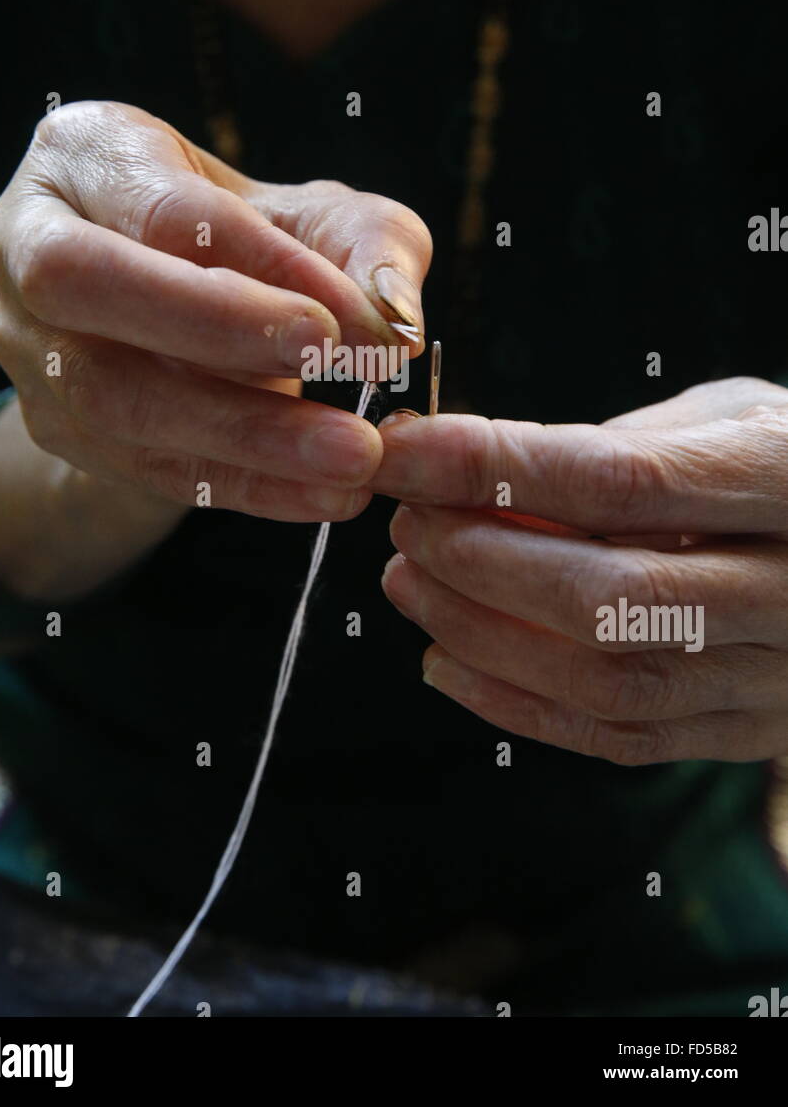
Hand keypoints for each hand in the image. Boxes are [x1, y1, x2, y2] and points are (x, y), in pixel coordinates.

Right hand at [0, 101, 430, 522]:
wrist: (184, 312)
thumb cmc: (253, 242)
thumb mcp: (322, 217)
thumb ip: (368, 247)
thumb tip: (394, 319)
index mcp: (86, 153)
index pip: (163, 208)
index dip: (258, 262)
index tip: (347, 313)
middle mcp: (27, 239)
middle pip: (83, 282)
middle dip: (211, 326)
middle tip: (328, 358)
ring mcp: (25, 341)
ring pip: (107, 394)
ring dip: (238, 433)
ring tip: (349, 457)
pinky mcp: (51, 423)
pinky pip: (138, 466)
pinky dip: (240, 487)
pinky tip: (320, 496)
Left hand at [373, 378, 787, 763]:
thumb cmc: (779, 463)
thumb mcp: (723, 416)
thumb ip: (613, 448)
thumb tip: (466, 472)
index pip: (620, 480)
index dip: (495, 468)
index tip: (404, 453)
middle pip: (611, 597)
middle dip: (479, 560)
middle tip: (408, 522)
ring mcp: (781, 674)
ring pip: (609, 679)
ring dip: (482, 633)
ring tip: (411, 582)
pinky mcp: (751, 729)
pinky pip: (622, 736)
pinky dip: (517, 704)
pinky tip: (447, 661)